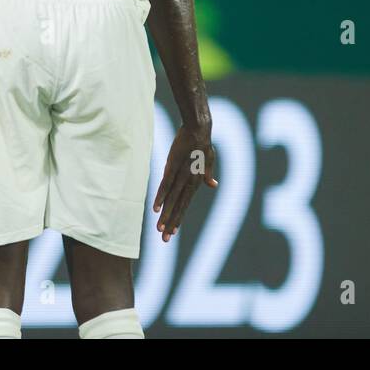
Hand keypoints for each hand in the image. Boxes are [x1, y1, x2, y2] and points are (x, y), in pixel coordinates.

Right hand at [153, 123, 217, 241]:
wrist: (199, 130)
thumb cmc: (204, 144)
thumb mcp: (210, 160)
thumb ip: (209, 174)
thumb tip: (213, 185)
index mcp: (196, 182)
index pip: (185, 204)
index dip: (178, 218)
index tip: (173, 232)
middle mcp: (189, 182)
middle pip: (178, 206)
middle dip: (171, 223)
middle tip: (165, 239)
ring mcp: (181, 175)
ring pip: (172, 200)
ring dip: (165, 215)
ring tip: (159, 229)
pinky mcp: (173, 167)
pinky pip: (166, 185)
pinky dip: (161, 197)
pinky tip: (156, 209)